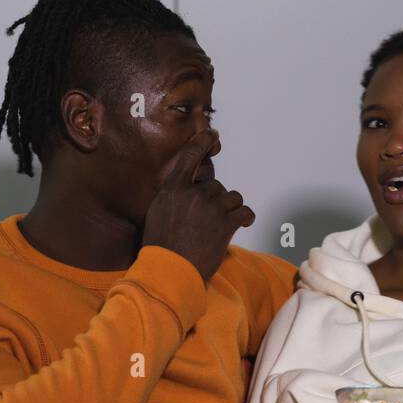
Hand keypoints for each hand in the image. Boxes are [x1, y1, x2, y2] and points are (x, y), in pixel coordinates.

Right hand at [141, 129, 254, 282]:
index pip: (191, 155)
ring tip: (221, 222)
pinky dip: (245, 217)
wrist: (170, 269)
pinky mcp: (227, 224)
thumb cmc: (160, 246)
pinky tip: (242, 222)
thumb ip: (172, 196)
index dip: (203, 141)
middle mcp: (194, 193)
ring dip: (229, 207)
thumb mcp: (157, 212)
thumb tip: (183, 190)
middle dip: (213, 198)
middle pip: (215, 184)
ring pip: (232, 197)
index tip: (212, 134)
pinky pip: (244, 212)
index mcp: (174, 188)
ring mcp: (212, 208)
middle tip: (206, 218)